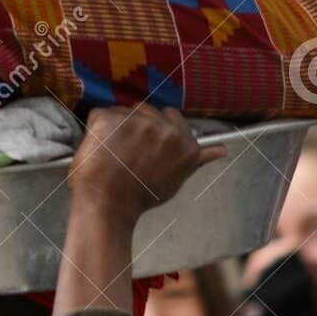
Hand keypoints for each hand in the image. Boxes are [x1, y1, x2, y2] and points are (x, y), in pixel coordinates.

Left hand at [68, 105, 224, 224]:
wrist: (108, 205)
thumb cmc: (140, 196)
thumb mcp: (176, 178)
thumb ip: (195, 159)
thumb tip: (221, 149)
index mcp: (184, 142)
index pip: (170, 117)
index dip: (154, 130)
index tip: (145, 145)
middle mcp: (164, 128)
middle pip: (146, 110)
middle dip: (136, 125)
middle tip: (127, 152)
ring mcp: (136, 121)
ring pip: (122, 111)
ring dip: (116, 127)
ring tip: (113, 153)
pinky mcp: (110, 118)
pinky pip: (99, 114)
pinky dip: (95, 130)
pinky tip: (99, 150)